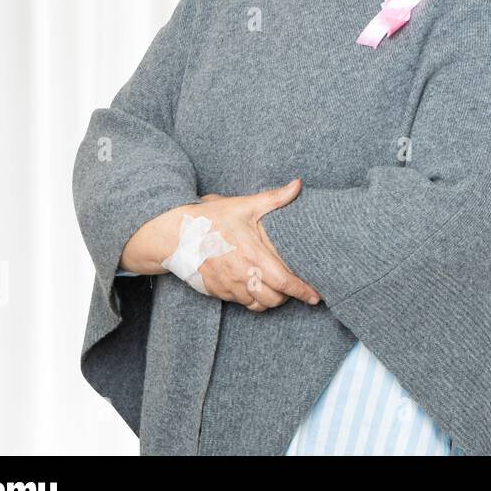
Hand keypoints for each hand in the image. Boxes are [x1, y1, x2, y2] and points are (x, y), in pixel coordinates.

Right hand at [123, 180, 320, 310]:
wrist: (174, 235)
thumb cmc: (211, 219)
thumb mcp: (244, 206)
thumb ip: (274, 198)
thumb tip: (298, 184)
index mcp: (252, 256)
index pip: (284, 282)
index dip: (302, 291)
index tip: (316, 296)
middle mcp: (242, 275)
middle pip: (273, 299)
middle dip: (287, 296)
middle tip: (295, 287)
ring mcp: (228, 286)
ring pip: (257, 305)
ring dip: (269, 299)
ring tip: (276, 287)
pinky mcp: (217, 291)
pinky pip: (240, 303)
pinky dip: (252, 299)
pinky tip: (255, 286)